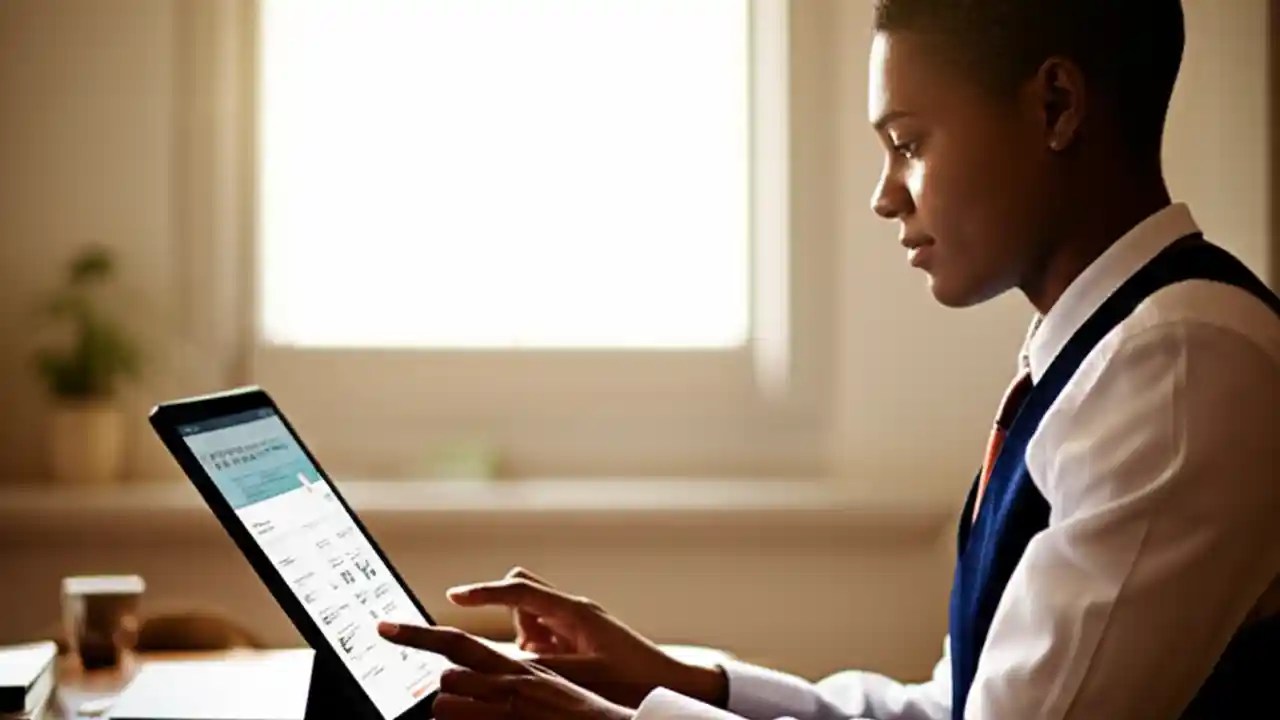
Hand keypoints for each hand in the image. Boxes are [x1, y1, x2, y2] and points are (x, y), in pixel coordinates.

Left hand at [378, 622, 633, 719]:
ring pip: (448, 706)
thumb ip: (515, 677)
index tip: (382, 627)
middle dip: (442, 691)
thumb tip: (480, 675)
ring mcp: (509, 710)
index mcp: (517, 667)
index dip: (415, 635)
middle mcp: (509, 684)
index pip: (457, 642)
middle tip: (446, 699)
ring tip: (479, 719)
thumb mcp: (548, 686)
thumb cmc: (583, 714)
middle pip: (447, 676)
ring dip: (454, 715)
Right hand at [444, 568, 726, 707]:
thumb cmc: (634, 679)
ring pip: (529, 617)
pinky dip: (538, 651)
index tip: (453, 597)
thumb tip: (502, 666)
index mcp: (574, 611)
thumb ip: (541, 668)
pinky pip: (542, 636)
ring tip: (553, 669)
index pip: (519, 591)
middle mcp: (572, 610)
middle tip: (522, 648)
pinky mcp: (576, 637)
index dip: (484, 593)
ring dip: (525, 640)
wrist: (671, 683)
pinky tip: (558, 674)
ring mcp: (573, 622)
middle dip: (505, 613)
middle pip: (521, 591)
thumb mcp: (584, 676)